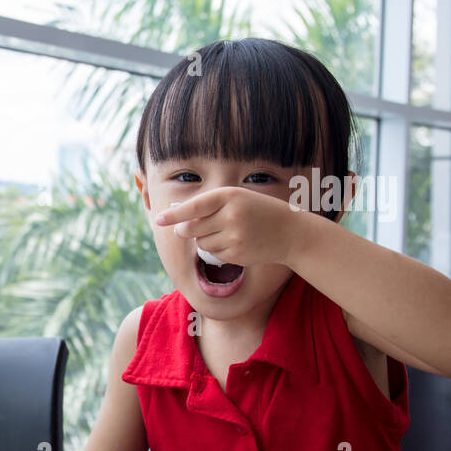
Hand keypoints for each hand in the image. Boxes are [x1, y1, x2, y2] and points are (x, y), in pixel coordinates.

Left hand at [154, 186, 308, 267]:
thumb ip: (209, 205)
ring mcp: (234, 236)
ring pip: (201, 243)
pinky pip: (213, 254)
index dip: (174, 215)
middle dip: (186, 230)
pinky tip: (236, 244)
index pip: (194, 206)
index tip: (158, 220)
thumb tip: (176, 217)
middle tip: (187, 228)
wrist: (291, 232)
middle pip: (191, 228)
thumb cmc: (259, 212)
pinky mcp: (236, 253)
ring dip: (205, 240)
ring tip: (227, 232)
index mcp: (230, 196)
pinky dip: (218, 251)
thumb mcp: (238, 199)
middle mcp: (231, 215)